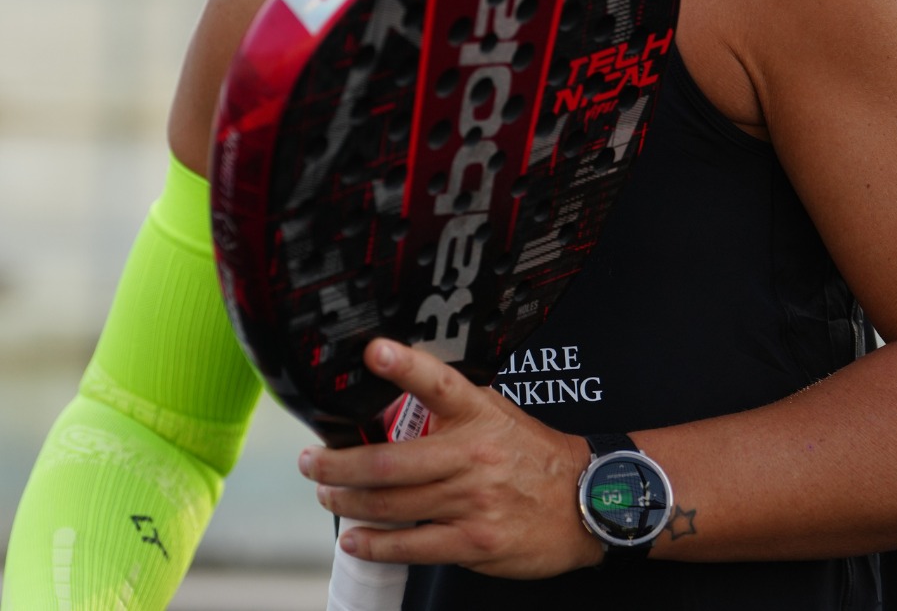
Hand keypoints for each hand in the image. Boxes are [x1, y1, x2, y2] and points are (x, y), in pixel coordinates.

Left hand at [298, 338, 602, 578]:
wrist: (586, 501)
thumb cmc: (532, 455)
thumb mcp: (496, 413)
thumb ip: (451, 408)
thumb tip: (394, 400)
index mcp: (477, 413)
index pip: (437, 381)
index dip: (403, 365)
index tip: (371, 350)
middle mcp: (472, 454)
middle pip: (389, 462)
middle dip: (337, 464)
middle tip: (310, 461)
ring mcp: (472, 501)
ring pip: (391, 505)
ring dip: (347, 501)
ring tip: (326, 494)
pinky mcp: (474, 542)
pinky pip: (411, 545)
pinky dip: (375, 544)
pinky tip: (355, 538)